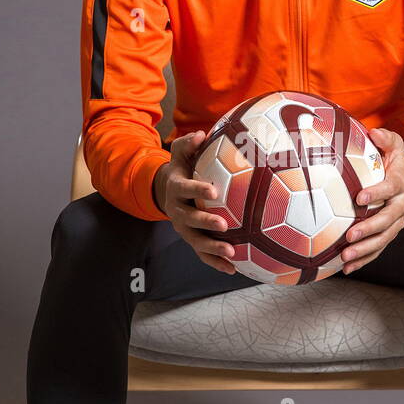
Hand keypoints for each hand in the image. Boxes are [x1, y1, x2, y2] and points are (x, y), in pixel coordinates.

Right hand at [152, 131, 236, 274]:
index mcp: (176, 189)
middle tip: (223, 224)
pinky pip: (203, 255)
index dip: (197, 190)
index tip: (213, 190)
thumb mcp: (180, 153)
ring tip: (232, 253)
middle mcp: (177, 211)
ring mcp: (184, 228)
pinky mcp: (192, 240)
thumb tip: (201, 134)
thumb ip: (188, 144)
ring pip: (196, 242)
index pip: (185, 189)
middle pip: (189, 219)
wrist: (168, 191)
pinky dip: (216, 263)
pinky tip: (234, 269)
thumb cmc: (182, 168)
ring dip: (213, 248)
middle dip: (205, 223)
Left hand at [340, 128, 403, 274]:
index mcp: (400, 183)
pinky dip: (364, 260)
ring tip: (346, 257)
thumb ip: (386, 139)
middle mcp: (401, 205)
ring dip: (365, 250)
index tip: (360, 197)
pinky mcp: (391, 233)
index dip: (377, 193)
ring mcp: (397, 222)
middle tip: (350, 236)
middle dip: (369, 229)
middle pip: (387, 220)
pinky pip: (379, 249)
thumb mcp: (396, 147)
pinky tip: (347, 268)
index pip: (389, 189)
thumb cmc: (397, 164)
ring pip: (383, 239)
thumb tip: (373, 132)